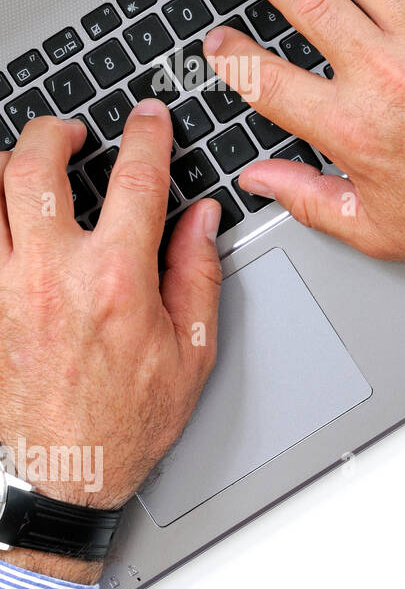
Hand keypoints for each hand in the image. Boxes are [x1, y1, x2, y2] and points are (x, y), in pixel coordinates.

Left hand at [0, 104, 221, 582]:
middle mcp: (52, 275)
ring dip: (5, 165)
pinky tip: (1, 215)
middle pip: (34, 167)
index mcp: (117, 280)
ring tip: (27, 164)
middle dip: (54, 132)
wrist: (70, 470)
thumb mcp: (194, 349)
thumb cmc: (131, 418)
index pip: (134, 180)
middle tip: (72, 131)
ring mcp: (5, 290)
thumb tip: (201, 218)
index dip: (146, 136)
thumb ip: (198, 273)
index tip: (148, 118)